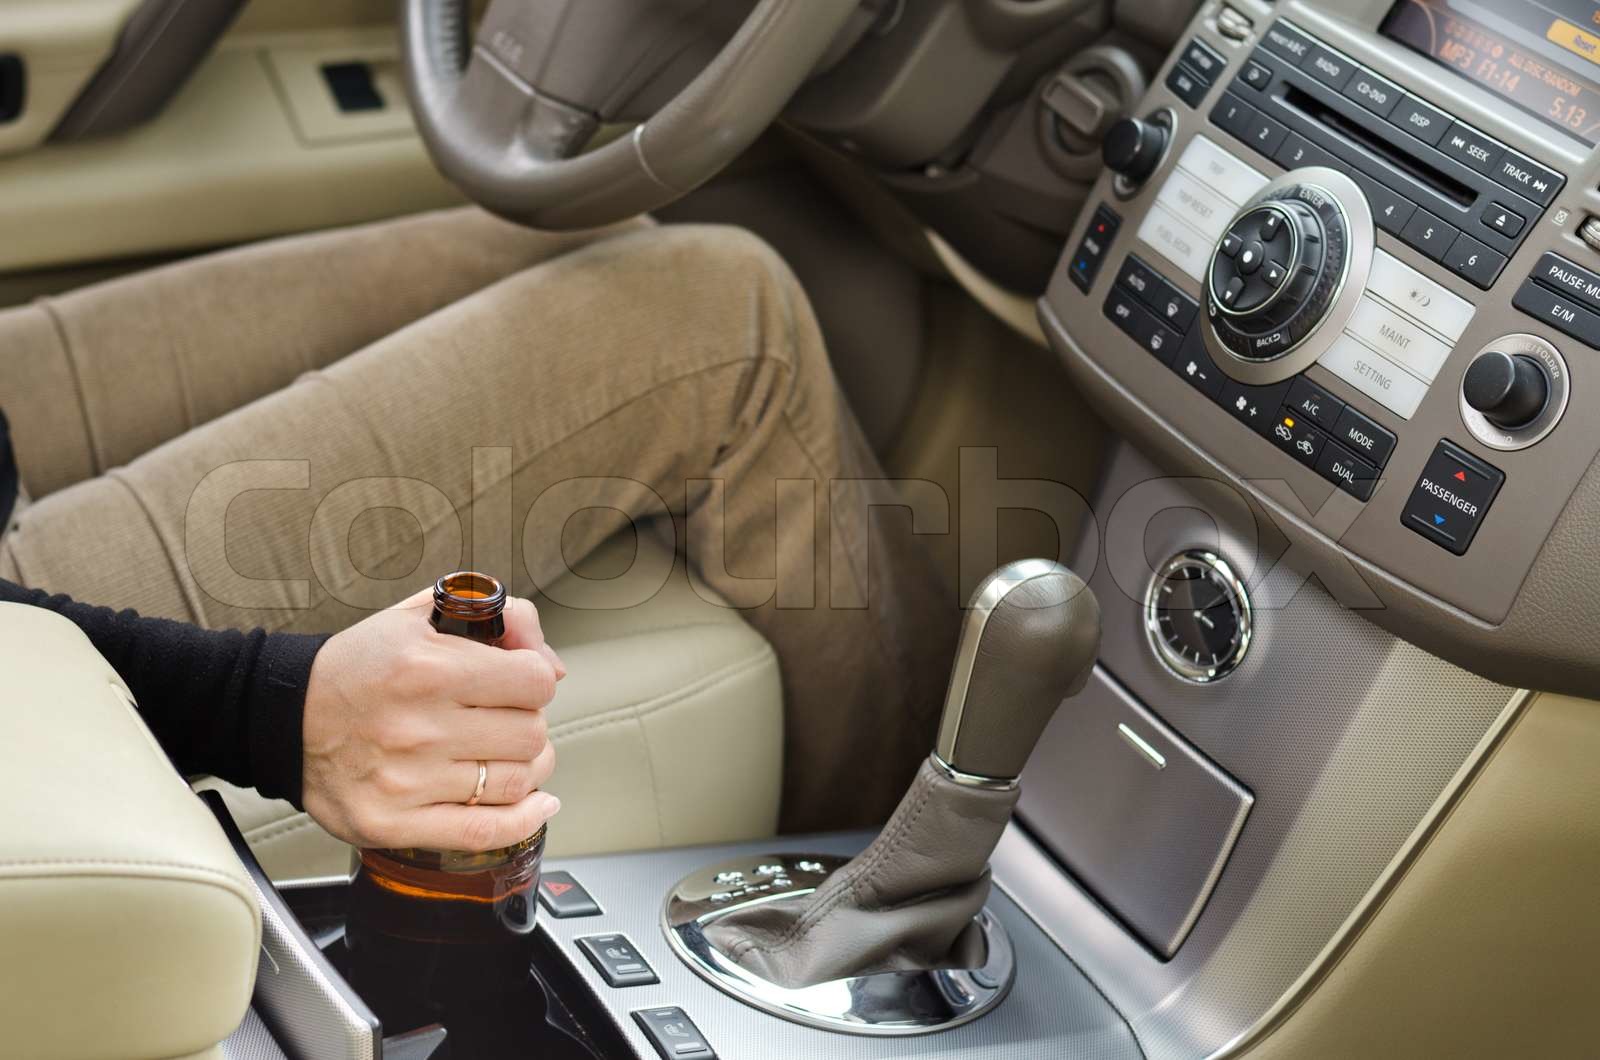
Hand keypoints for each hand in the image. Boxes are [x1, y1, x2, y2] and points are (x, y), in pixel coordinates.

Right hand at [301, 586, 564, 851]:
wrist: (282, 715)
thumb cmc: (357, 666)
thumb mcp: (420, 617)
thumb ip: (497, 618)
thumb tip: (552, 665)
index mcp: (428, 669)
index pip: (534, 682)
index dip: (536, 679)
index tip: (520, 683)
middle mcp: (420, 727)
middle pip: (531, 734)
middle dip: (529, 723)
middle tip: (505, 720)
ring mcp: (407, 781)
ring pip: (516, 781)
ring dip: (526, 769)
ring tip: (503, 755)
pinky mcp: (392, 824)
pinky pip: (485, 830)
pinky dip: (525, 820)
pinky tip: (536, 806)